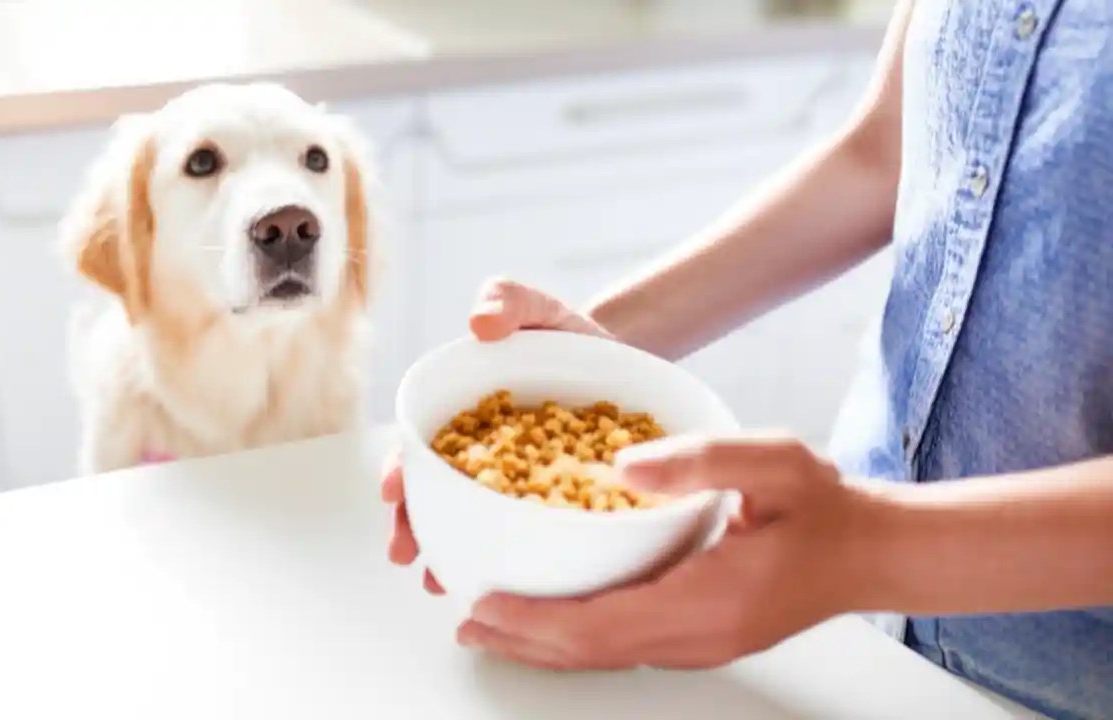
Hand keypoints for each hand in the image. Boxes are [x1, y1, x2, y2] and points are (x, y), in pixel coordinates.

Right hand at [383, 278, 609, 591]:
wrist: (624, 361)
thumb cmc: (566, 333)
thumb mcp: (537, 308)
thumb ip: (508, 300)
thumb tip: (479, 321)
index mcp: (460, 417)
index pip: (417, 446)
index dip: (399, 468)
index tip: (393, 486)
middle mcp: (478, 459)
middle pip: (432, 496)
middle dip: (410, 525)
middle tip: (405, 551)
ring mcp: (514, 487)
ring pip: (470, 524)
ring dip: (448, 554)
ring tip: (440, 579)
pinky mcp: (554, 505)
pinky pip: (527, 536)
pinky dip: (511, 558)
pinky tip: (507, 583)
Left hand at [456, 434, 875, 669]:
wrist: (871, 552)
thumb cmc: (824, 507)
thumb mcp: (773, 462)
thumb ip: (700, 459)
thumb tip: (623, 469)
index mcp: (707, 601)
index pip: (599, 625)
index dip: (534, 621)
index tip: (484, 605)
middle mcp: (697, 636)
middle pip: (590, 654)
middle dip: (522, 641)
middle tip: (467, 624)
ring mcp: (701, 644)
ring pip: (604, 657)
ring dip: (544, 645)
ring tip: (492, 629)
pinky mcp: (703, 638)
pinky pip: (624, 647)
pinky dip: (577, 639)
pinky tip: (555, 622)